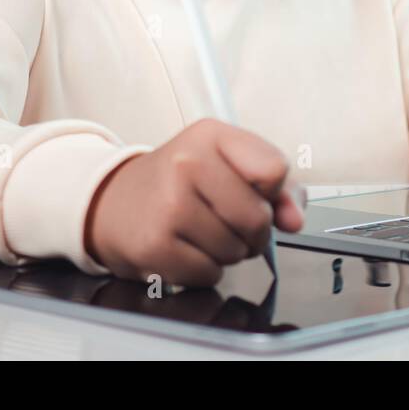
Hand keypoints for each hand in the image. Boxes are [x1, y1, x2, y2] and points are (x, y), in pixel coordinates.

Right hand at [83, 118, 304, 286]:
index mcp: (211, 135)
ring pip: (236, 251)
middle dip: (254, 232)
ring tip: (203, 233)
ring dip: (228, 253)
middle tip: (231, 223)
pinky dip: (205, 270)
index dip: (272, 192)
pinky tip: (186, 249)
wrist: (114, 202)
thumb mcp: (226, 165)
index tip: (254, 192)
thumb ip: (276, 187)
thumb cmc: (179, 182)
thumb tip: (294, 219)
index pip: (274, 169)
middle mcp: (188, 163)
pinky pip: (209, 273)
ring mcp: (170, 204)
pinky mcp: (155, 244)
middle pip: (258, 217)